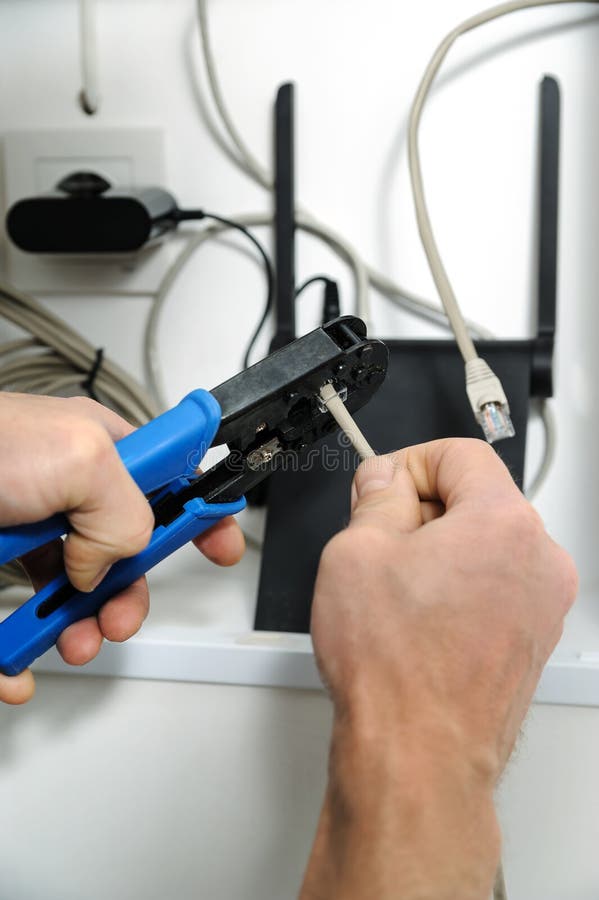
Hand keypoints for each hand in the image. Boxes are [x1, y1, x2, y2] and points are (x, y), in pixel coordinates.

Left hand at [0, 393, 243, 704]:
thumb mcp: (80, 457)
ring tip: (68, 638)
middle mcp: (69, 492)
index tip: (224, 546)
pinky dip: (18, 654)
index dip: (201, 513)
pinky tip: (15, 664)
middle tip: (116, 614)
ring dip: (80, 628)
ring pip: (78, 594)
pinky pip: (18, 622)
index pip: (172, 480)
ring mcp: (31, 533)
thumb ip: (127, 510)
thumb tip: (112, 558)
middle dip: (129, 593)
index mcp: (102, 453)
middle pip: (127, 553)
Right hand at [302, 439, 576, 899]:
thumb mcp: (355, 551)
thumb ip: (374, 496)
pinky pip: (495, 586)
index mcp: (504, 522)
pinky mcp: (533, 638)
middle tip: (378, 542)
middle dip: (422, 510)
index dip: (408, 464)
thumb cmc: (395, 670)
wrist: (419, 756)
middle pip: (477, 498)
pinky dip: (458, 588)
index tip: (382, 489)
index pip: (460, 454)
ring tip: (396, 593)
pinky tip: (419, 621)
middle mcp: (539, 559)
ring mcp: (542, 603)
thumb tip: (383, 480)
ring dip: (439, 552)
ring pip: (485, 544)